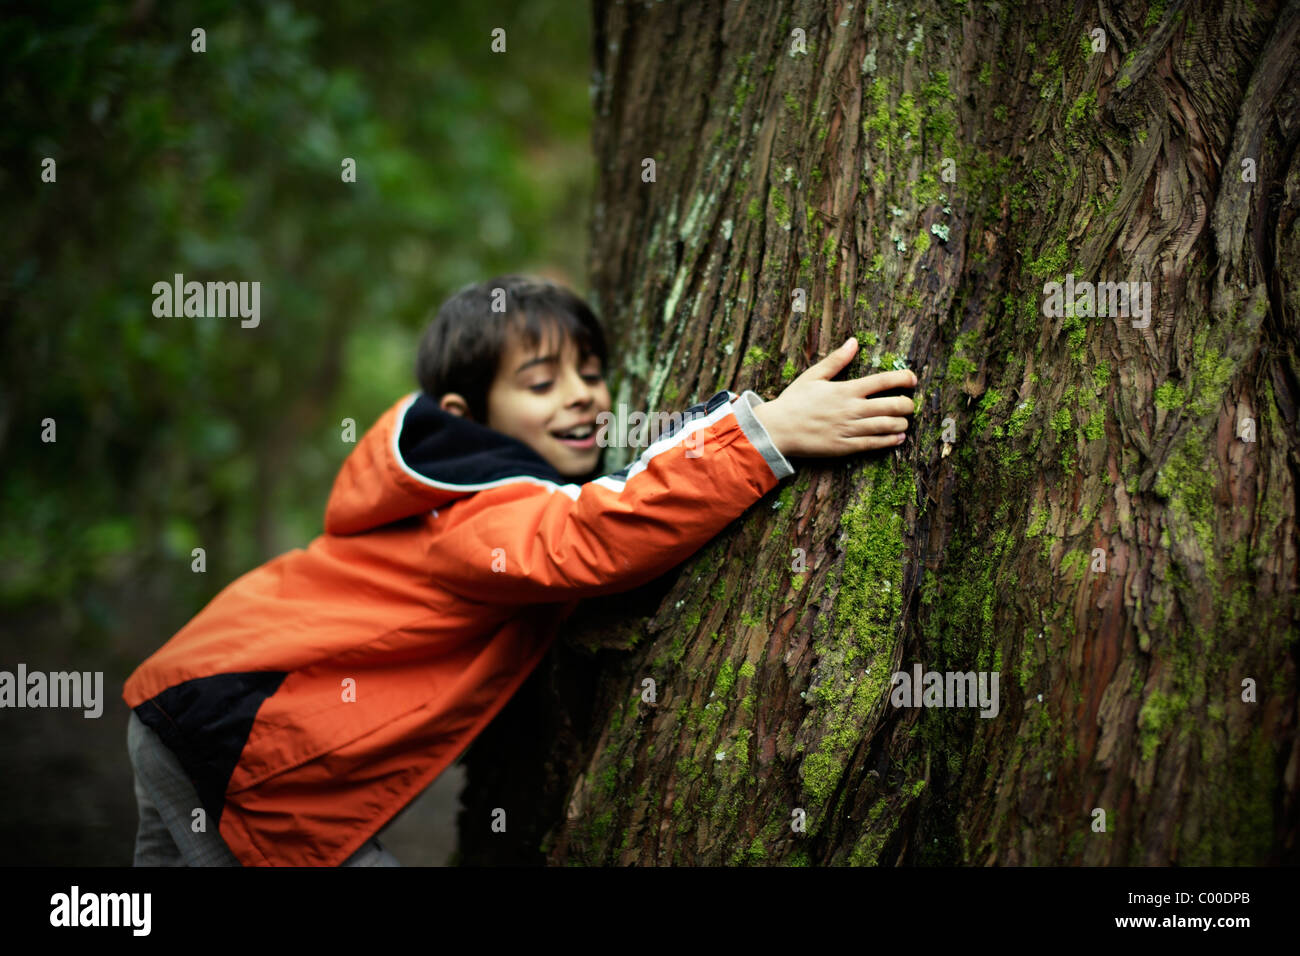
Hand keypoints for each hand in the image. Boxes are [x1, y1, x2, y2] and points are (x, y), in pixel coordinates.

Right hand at [750, 337, 915, 457]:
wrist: (777, 429)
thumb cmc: (794, 401)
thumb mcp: (813, 376)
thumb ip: (837, 360)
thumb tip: (854, 342)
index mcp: (846, 389)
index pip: (883, 381)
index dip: (903, 379)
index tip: (913, 379)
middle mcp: (852, 409)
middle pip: (892, 405)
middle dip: (907, 404)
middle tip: (910, 404)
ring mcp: (849, 429)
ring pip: (887, 426)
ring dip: (902, 423)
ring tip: (904, 421)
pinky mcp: (845, 447)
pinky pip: (874, 444)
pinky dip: (890, 441)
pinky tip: (898, 438)